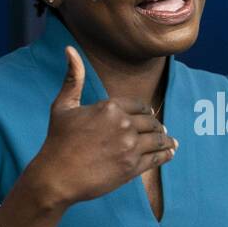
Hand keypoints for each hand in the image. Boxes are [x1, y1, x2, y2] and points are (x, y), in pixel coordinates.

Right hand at [17, 46, 176, 208]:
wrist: (57, 176)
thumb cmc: (58, 141)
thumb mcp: (63, 106)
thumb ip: (73, 78)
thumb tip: (70, 49)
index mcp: (110, 107)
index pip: (139, 106)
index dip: (146, 111)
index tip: (150, 115)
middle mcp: (124, 124)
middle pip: (151, 123)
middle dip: (157, 127)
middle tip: (161, 131)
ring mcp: (130, 147)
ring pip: (158, 140)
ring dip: (166, 140)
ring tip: (170, 143)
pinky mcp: (132, 167)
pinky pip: (157, 158)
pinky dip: (166, 155)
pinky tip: (170, 153)